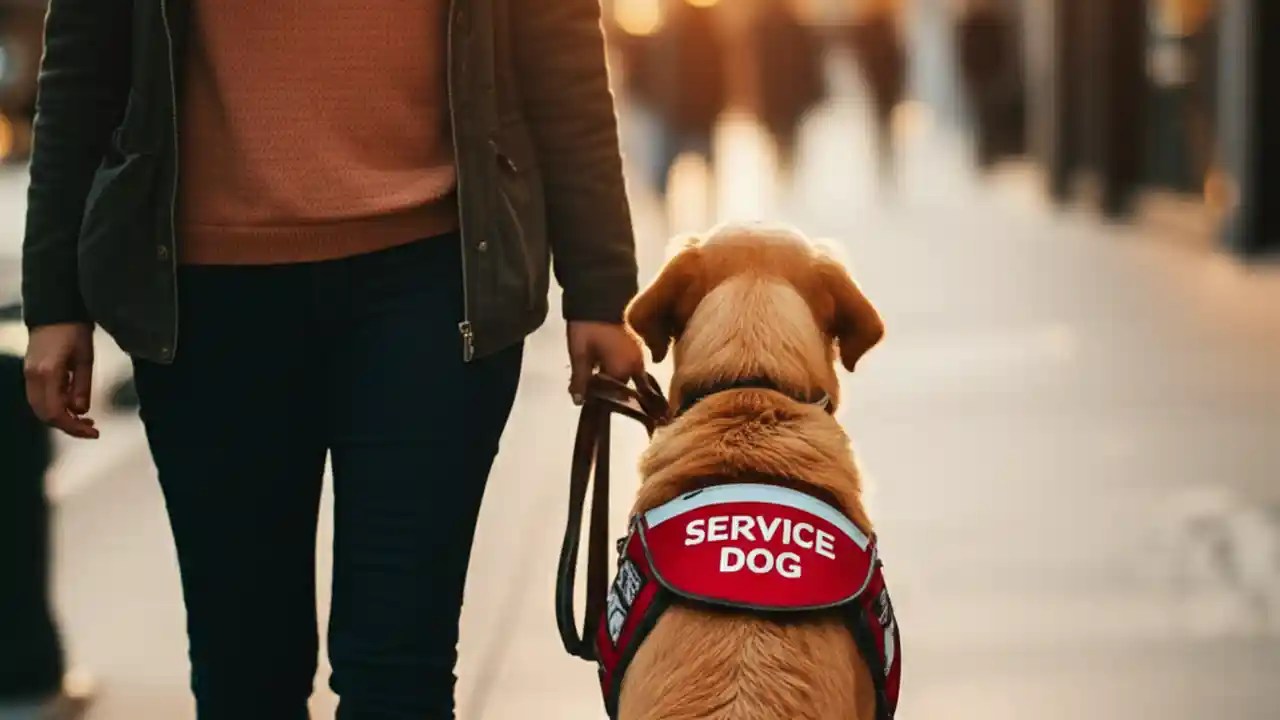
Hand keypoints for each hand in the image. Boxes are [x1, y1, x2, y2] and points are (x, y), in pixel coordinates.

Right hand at [24, 322, 98, 438]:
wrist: (55, 311)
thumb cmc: (75, 331)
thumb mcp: (85, 359)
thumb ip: (82, 387)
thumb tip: (81, 412)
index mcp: (48, 373)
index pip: (56, 412)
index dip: (74, 427)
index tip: (94, 432)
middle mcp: (33, 377)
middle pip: (45, 414)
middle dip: (68, 426)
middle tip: (91, 429)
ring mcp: (28, 375)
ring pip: (40, 409)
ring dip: (61, 418)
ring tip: (85, 420)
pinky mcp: (30, 373)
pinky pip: (39, 398)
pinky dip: (55, 407)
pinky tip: (73, 407)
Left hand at [566, 321, 645, 404]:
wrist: (598, 299)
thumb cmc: (587, 329)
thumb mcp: (579, 355)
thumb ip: (580, 380)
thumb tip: (579, 402)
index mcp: (623, 370)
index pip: (613, 395)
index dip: (599, 398)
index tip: (587, 397)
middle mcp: (636, 365)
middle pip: (621, 387)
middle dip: (606, 388)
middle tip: (587, 385)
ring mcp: (638, 355)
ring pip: (625, 375)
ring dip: (611, 377)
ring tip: (593, 373)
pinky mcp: (636, 346)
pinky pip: (629, 365)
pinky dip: (617, 368)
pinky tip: (603, 364)